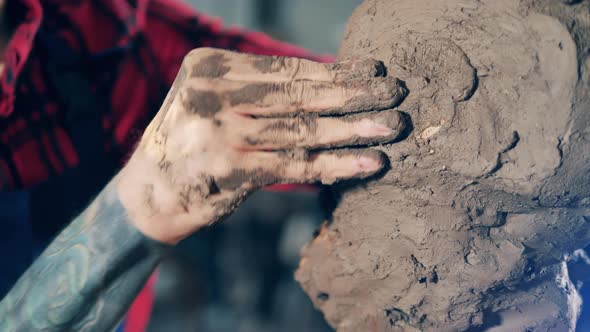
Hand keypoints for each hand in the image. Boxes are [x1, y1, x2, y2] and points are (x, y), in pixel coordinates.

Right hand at [118, 48, 406, 243]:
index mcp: (209, 67)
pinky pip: (297, 165)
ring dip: (354, 129)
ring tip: (394, 127)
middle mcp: (212, 94)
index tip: (372, 72)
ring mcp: (220, 132)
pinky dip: (337, 164)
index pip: (285, 68)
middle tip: (396, 93)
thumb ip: (257, 91)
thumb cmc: (189, 145)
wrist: (146, 195)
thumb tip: (329, 83)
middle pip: (298, 94)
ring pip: (303, 128)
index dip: (334, 71)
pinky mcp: (231, 170)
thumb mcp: (211, 102)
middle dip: (352, 95)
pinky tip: (370, 162)